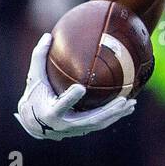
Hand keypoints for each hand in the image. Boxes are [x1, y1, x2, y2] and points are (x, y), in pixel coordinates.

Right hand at [14, 32, 136, 140]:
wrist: (33, 123)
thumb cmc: (34, 96)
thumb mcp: (34, 77)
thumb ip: (39, 57)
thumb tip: (47, 35)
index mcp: (50, 112)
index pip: (61, 105)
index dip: (70, 98)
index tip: (81, 88)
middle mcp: (64, 124)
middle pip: (89, 120)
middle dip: (107, 112)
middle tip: (122, 100)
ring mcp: (74, 129)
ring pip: (98, 124)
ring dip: (116, 115)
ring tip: (131, 104)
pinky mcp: (82, 130)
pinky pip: (101, 124)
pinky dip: (114, 116)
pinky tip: (128, 108)